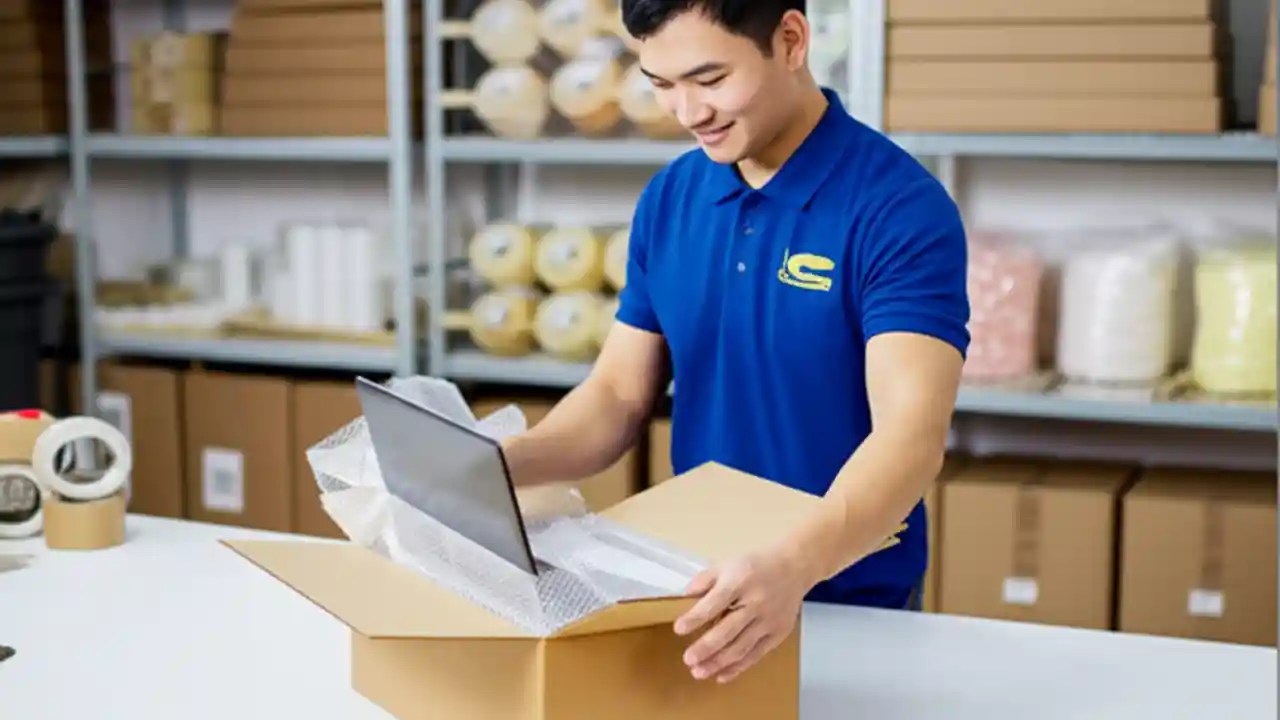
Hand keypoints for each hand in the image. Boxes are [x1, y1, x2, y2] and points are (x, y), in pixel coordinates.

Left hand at [673, 548, 812, 683]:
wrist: (794, 567)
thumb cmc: (754, 567)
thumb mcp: (727, 564)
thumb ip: (704, 580)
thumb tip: (684, 599)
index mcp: (740, 582)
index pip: (715, 603)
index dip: (696, 617)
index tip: (679, 629)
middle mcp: (755, 603)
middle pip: (728, 630)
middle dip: (706, 647)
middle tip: (688, 659)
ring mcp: (768, 621)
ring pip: (741, 647)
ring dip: (718, 663)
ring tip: (698, 672)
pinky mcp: (777, 634)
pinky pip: (756, 655)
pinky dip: (738, 667)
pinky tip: (721, 675)